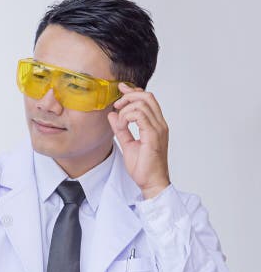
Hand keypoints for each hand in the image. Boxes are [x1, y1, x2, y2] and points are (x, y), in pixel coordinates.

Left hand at [107, 82, 170, 198]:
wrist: (151, 182)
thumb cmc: (143, 166)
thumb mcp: (127, 144)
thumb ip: (120, 129)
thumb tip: (112, 115)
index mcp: (156, 124)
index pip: (148, 99)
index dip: (133, 91)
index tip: (121, 89)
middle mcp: (160, 124)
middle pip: (147, 96)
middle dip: (129, 96)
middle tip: (117, 104)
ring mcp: (158, 129)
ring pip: (142, 103)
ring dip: (126, 109)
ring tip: (119, 122)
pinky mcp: (153, 135)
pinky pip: (140, 116)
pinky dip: (127, 117)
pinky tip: (122, 125)